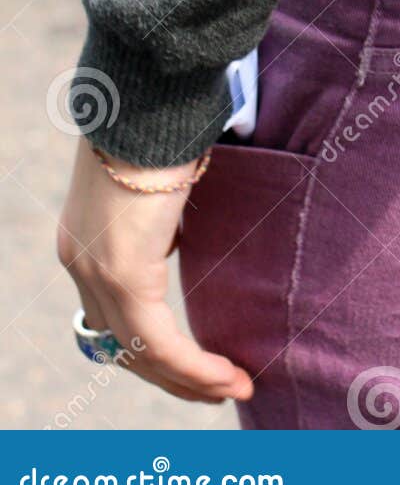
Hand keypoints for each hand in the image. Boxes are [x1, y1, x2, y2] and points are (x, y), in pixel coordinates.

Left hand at [58, 135, 252, 404]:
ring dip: (191, 380)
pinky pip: (158, 342)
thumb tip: (184, 225)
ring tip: (234, 388)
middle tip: (222, 387)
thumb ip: (160, 216)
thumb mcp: (156, 180)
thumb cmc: (160, 123)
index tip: (197, 363)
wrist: (146, 96)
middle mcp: (80, 263)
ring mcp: (95, 271)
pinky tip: (226, 374)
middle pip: (123, 345)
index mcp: (84, 242)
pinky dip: (194, 366)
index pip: (112, 318)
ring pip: (140, 353)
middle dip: (175, 376)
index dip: (154, 349)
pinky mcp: (122, 272)